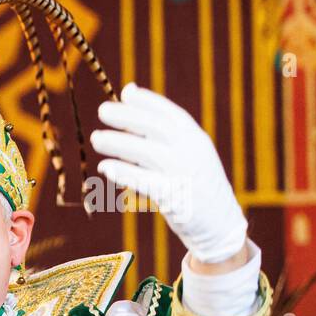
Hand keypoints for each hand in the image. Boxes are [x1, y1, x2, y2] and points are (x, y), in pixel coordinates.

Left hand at [92, 83, 247, 265]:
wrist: (219, 223)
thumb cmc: (195, 182)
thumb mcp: (188, 152)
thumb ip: (160, 128)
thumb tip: (128, 91)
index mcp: (196, 138)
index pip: (169, 114)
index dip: (147, 101)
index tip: (125, 93)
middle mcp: (191, 153)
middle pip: (156, 128)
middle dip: (128, 117)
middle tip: (102, 110)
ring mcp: (184, 175)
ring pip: (147, 153)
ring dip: (119, 143)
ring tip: (96, 138)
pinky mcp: (174, 199)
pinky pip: (145, 183)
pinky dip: (125, 173)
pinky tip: (105, 167)